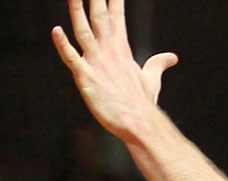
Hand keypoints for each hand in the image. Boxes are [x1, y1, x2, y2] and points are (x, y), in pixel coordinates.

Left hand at [51, 0, 179, 141]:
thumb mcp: (151, 78)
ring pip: (83, 30)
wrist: (139, 122)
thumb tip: (171, 57)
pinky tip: (55, 31)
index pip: (115, 15)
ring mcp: (97, 63)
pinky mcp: (86, 78)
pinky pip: (72, 58)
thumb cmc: (142, 102)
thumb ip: (157, 64)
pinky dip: (63, 45)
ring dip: (77, 11)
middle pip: (99, 16)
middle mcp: (108, 50)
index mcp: (120, 48)